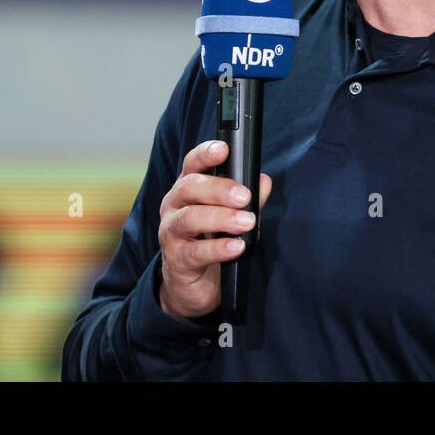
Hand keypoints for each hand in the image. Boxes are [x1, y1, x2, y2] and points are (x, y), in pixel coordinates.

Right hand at [156, 139, 272, 320]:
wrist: (193, 284)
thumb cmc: (211, 240)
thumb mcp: (231, 216)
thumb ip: (249, 199)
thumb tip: (263, 182)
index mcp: (188, 188)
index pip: (192, 164)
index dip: (206, 154)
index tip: (224, 149)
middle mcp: (174, 205)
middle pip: (190, 187)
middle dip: (219, 189)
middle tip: (245, 196)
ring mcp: (171, 232)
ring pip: (189, 218)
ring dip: (221, 218)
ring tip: (246, 222)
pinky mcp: (176, 259)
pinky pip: (195, 252)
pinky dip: (217, 248)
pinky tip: (236, 247)